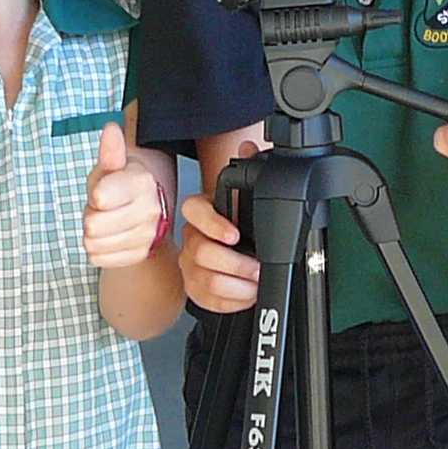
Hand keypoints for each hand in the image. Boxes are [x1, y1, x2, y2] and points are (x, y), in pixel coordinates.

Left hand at [81, 122, 166, 270]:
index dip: (94, 197)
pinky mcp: (139, 255)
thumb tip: (111, 129)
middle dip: (90, 216)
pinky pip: (100, 259)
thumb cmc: (119, 184)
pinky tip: (109, 237)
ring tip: (106, 221)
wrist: (143, 209)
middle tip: (101, 209)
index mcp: (142, 182)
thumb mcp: (111, 165)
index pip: (100, 199)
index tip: (101, 193)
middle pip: (92, 226)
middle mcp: (150, 210)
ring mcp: (146, 235)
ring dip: (93, 234)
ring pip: (93, 244)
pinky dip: (99, 250)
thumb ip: (110, 151)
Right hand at [177, 150, 260, 312]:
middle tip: (258, 268)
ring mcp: (189, 265)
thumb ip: (250, 168)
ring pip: (208, 281)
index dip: (214, 225)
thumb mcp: (246, 196)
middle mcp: (190, 238)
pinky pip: (208, 301)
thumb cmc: (240, 221)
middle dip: (237, 265)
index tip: (235, 235)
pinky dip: (232, 302)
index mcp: (200, 212)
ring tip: (256, 283)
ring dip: (238, 286)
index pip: (194, 212)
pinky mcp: (194, 289)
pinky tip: (246, 294)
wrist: (234, 248)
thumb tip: (249, 146)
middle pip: (203, 254)